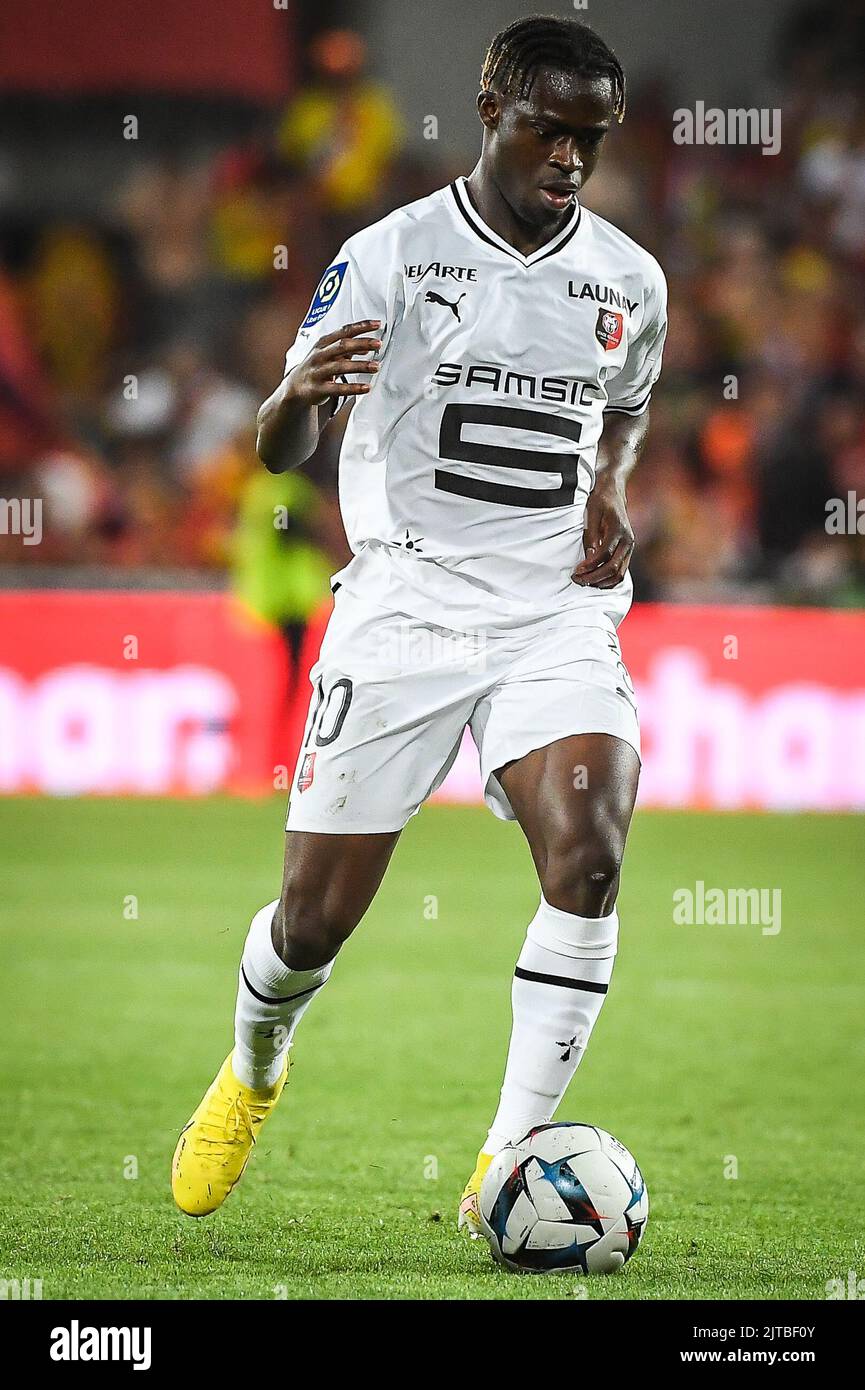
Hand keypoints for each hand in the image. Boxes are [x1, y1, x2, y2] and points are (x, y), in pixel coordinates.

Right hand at [285, 320, 381, 405]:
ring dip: (360, 366)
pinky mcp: (318, 389)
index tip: (377, 324)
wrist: (295, 387)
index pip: (344, 331)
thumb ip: (347, 351)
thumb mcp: (329, 355)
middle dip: (361, 343)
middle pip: (342, 346)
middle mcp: (320, 355)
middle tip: (378, 343)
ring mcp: (318, 371)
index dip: (361, 327)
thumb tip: (367, 348)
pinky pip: (337, 388)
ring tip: (376, 366)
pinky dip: (353, 388)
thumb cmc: (316, 367)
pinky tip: (366, 387)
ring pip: (340, 366)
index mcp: (323, 344)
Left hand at [571, 473, 634, 588]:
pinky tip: (594, 581)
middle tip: (577, 579)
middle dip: (594, 577)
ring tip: (584, 582)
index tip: (576, 570)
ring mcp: (629, 548)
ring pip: (619, 574)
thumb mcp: (592, 512)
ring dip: (601, 582)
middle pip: (613, 568)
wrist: (614, 492)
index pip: (605, 554)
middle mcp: (627, 541)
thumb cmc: (601, 501)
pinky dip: (608, 581)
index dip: (590, 565)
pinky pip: (621, 572)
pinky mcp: (627, 553)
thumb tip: (589, 557)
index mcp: (619, 530)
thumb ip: (591, 535)